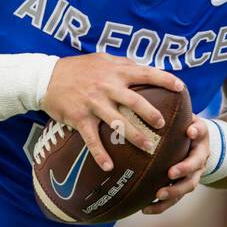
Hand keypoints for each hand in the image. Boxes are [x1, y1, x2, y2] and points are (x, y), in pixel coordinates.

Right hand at [43, 53, 184, 171]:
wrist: (46, 78)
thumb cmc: (77, 69)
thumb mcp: (101, 59)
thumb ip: (123, 64)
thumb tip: (145, 68)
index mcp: (115, 71)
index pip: (145, 73)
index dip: (164, 79)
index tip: (181, 88)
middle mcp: (106, 87)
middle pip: (135, 102)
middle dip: (151, 114)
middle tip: (164, 125)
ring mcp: (93, 104)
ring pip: (117, 122)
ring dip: (134, 136)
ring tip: (148, 149)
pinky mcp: (80, 118)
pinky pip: (92, 139)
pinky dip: (100, 154)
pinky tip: (109, 167)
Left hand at [141, 116, 210, 216]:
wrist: (196, 148)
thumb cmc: (183, 129)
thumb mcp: (183, 118)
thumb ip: (177, 113)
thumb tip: (164, 99)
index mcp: (199, 139)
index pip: (201, 133)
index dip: (196, 132)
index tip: (189, 132)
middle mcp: (199, 160)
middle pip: (195, 166)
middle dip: (184, 170)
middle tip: (170, 173)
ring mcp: (192, 176)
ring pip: (186, 187)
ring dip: (173, 192)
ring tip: (158, 195)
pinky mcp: (181, 188)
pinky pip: (173, 200)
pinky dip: (160, 205)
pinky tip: (145, 209)